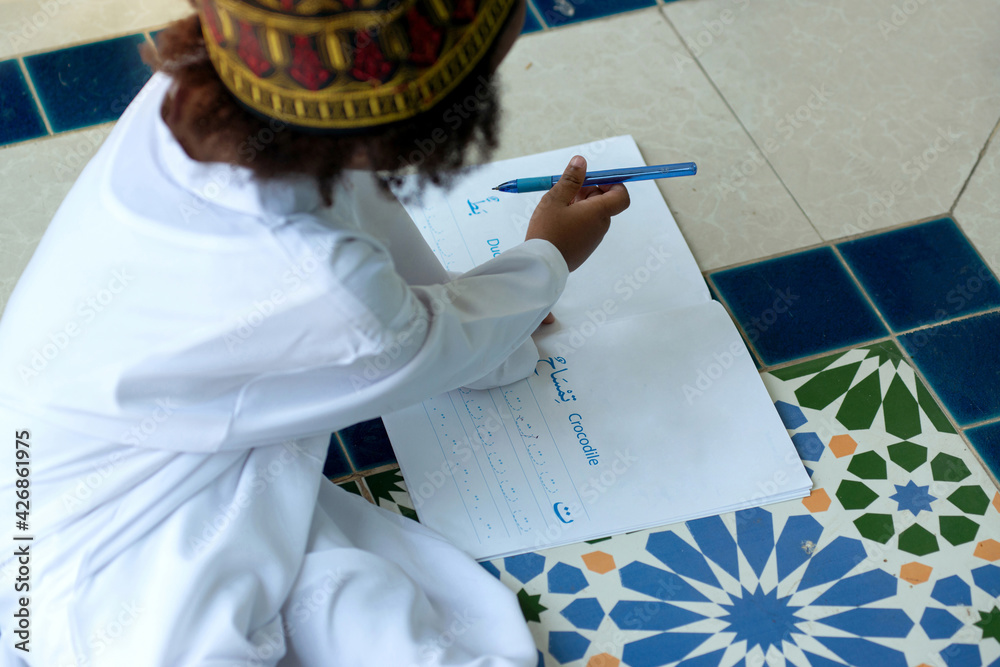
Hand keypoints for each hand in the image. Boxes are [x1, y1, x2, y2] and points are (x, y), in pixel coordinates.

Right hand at [524, 155, 629, 271]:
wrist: (541, 266)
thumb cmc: (548, 231)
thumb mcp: (555, 199)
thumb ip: (570, 179)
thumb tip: (581, 162)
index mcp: (598, 213)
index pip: (621, 195)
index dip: (612, 184)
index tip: (592, 179)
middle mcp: (600, 226)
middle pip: (603, 202)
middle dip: (587, 192)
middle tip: (565, 191)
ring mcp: (593, 239)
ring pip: (592, 214)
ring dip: (579, 205)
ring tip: (557, 208)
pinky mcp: (584, 248)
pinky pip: (586, 227)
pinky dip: (576, 219)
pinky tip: (557, 222)